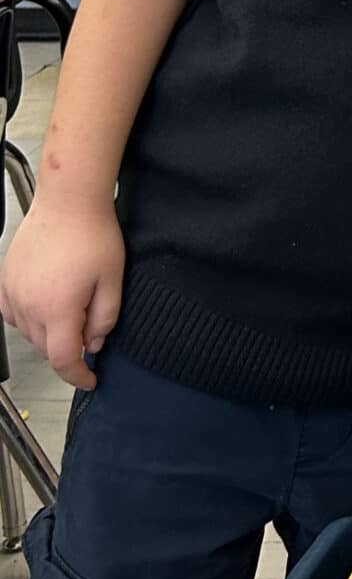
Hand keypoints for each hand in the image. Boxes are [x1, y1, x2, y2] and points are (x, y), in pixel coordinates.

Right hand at [0, 198, 123, 389]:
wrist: (69, 200)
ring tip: (72, 306)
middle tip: (90, 326)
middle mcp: (29, 305)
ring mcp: (12, 292)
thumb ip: (105, 318)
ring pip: (29, 332)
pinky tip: (45, 304)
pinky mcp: (5, 280)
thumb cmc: (93, 233)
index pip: (64, 359)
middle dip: (69, 348)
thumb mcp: (113, 279)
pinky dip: (29, 318)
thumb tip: (93, 344)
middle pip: (46, 347)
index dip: (78, 376)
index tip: (90, 379)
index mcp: (58, 309)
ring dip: (50, 333)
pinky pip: (13, 314)